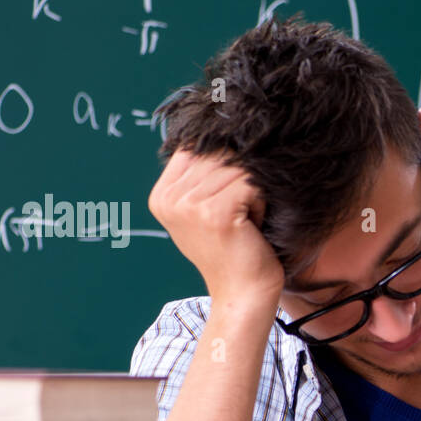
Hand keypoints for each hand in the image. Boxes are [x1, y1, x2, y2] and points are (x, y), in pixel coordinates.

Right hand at [148, 149, 281, 304]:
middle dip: (240, 179)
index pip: (195, 147)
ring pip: (236, 168)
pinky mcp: (213, 213)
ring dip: (252, 192)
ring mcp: (188, 206)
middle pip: (217, 154)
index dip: (223, 160)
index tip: (231, 195)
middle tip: (241, 214)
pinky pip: (249, 183)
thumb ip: (203, 174)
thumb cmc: (235, 250)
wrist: (244, 294)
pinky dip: (259, 202)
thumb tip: (222, 126)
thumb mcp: (207, 209)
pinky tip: (252, 225)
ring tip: (246, 220)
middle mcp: (168, 198)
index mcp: (162, 195)